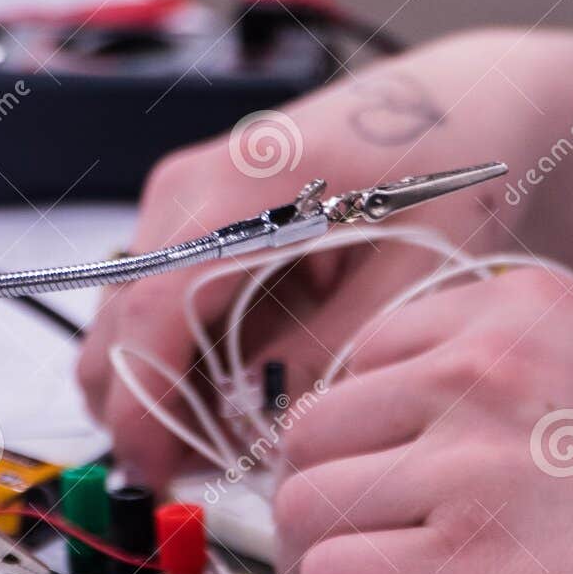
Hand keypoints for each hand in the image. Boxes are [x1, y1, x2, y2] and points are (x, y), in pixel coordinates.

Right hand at [77, 27, 572, 484]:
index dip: (145, 400)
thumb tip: (262, 426)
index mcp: (243, 185)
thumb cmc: (448, 170)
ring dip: (161, 388)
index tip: (156, 469)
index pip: (151, 308)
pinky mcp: (191, 222)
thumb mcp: (414, 269)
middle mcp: (190, 189)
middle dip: (142, 407)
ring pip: (126, 323)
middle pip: (117, 320)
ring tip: (233, 436)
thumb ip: (336, 347)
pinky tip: (239, 391)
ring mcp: (182, 203)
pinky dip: (180, 361)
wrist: (455, 104)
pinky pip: (155, 309)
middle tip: (202, 470)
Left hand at [275, 266, 572, 573]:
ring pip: (308, 503)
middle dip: (321, 484)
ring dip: (321, 548)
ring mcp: (467, 459)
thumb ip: (493, 367)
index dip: (351, 426)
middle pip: (312, 428)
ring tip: (365, 573)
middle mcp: (477, 369)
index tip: (361, 462)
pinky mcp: (469, 556)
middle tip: (347, 525)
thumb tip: (398, 419)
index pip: (358, 356)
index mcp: (509, 311)